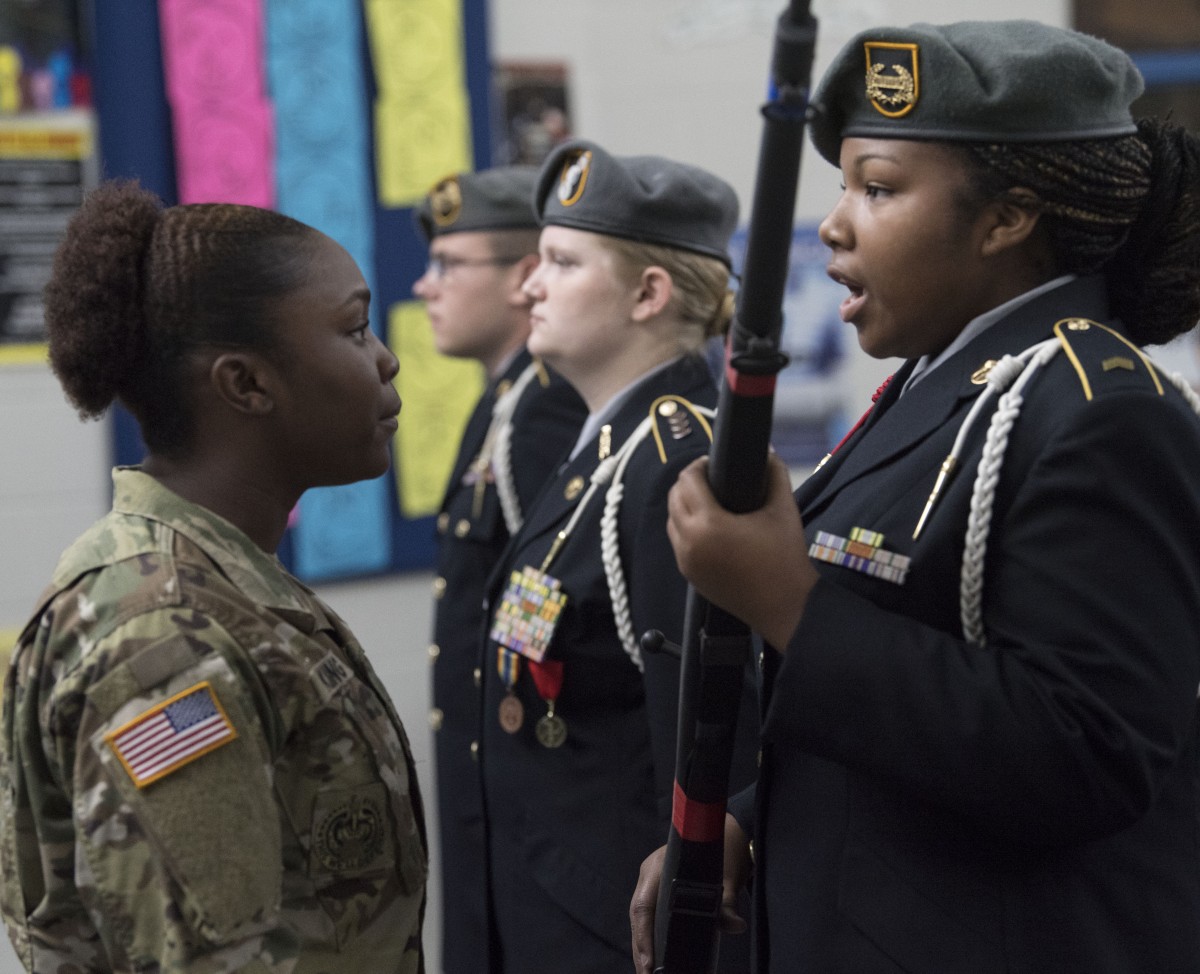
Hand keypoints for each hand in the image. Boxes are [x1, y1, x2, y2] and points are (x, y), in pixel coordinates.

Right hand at [630, 816, 752, 973]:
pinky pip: (651, 916)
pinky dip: (652, 937)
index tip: (649, 964)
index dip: (643, 937)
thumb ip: (727, 903)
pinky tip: (657, 959)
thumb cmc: (725, 850)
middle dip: (641, 951)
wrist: (727, 831)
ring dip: (644, 947)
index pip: (643, 907)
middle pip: (639, 919)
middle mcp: (650, 875)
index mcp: (658, 867)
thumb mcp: (728, 876)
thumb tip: (736, 926)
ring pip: (642, 920)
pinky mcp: (660, 890)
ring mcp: (653, 882)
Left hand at [667, 452, 816, 649]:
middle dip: (689, 483)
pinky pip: (677, 541)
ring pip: (671, 520)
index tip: (715, 463)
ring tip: (709, 500)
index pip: (687, 480)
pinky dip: (686, 528)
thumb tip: (766, 451)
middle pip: (674, 497)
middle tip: (712, 478)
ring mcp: (686, 561)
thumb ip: (774, 473)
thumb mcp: (783, 509)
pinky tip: (708, 526)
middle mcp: (689, 542)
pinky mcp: (689, 575)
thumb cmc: (785, 557)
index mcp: (708, 524)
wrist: (785, 607)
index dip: (699, 465)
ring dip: (684, 505)